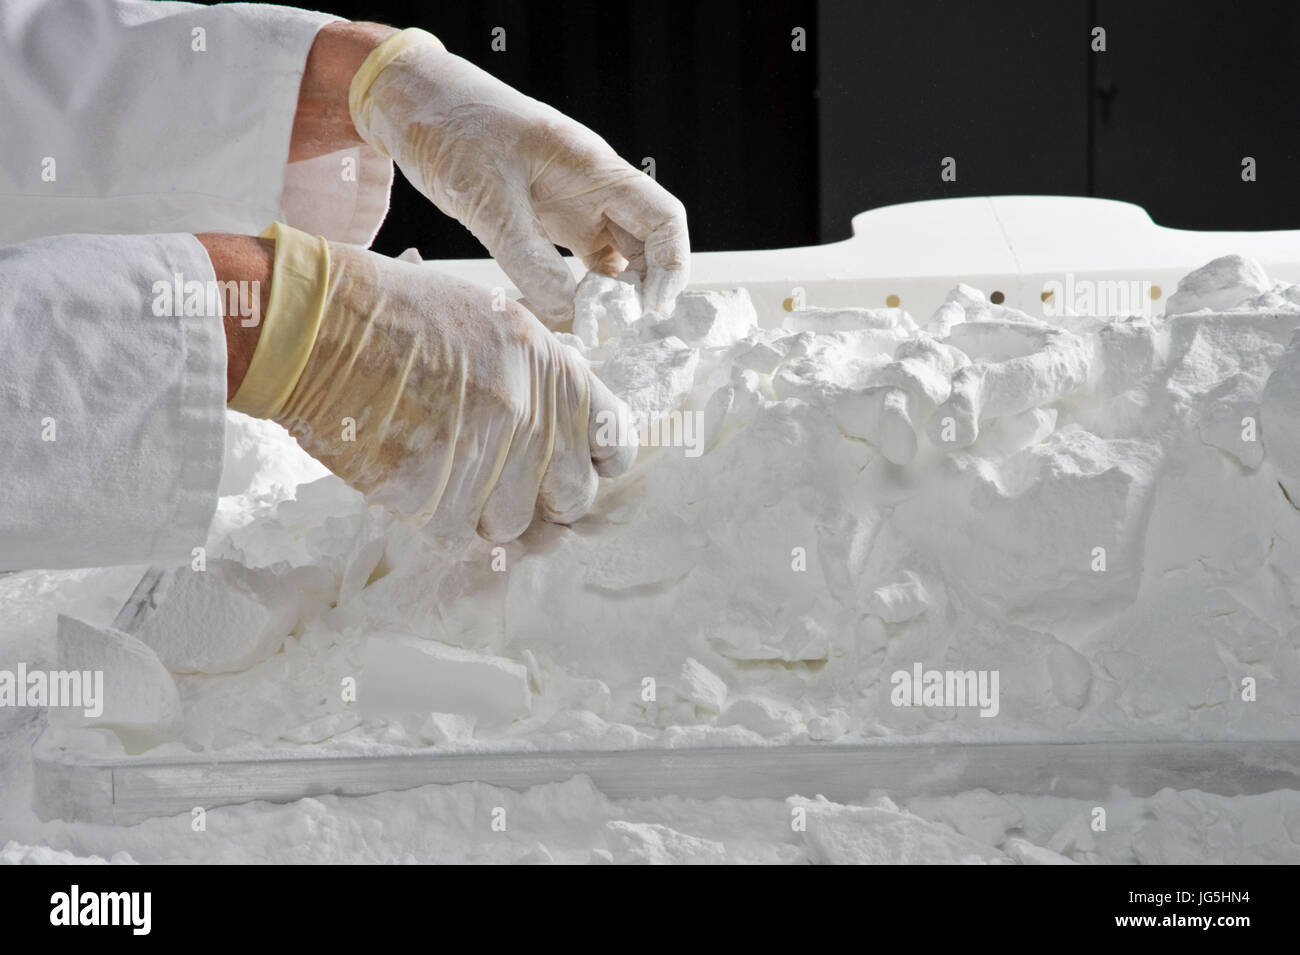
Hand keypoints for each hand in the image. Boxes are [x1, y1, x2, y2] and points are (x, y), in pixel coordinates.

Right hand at [228, 226, 636, 543]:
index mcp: (555, 370)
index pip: (613, 443)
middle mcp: (533, 417)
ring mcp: (488, 460)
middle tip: (503, 480)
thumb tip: (564, 430)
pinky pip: (458, 535)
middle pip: (572, 498)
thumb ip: (541, 377)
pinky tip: (415, 479)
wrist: (323, 328)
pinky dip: (437, 518)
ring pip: (512, 524)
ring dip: (482, 510)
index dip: (595, 462)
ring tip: (445, 470)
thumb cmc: (402, 315)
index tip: (575, 466)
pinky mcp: (439, 497)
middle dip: (542, 497)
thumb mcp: (497, 321)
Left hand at [349, 29, 689, 327]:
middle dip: (646, 291)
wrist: (414, 104)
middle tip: (625, 335)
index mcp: (594, 169)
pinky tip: (570, 317)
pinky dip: (583, 291)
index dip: (672, 266)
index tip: (652, 311)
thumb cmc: (452, 131)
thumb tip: (571, 316)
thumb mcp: (488, 199)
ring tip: (600, 333)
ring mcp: (572, 205)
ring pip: (616, 257)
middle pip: (647, 243)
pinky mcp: (546, 219)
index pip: (663, 218)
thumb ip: (529, 259)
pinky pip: (581, 262)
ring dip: (615, 296)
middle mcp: (593, 188)